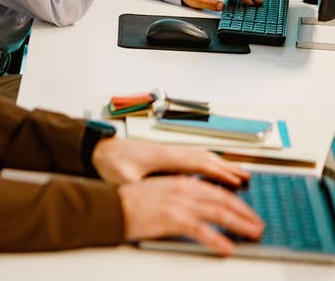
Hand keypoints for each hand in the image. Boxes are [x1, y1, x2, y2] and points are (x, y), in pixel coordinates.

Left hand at [92, 136, 249, 186]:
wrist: (96, 148)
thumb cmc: (107, 162)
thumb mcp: (123, 179)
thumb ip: (142, 187)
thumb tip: (157, 194)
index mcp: (160, 155)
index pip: (196, 163)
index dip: (218, 172)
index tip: (236, 180)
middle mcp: (166, 149)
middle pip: (203, 157)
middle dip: (226, 167)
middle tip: (247, 176)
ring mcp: (165, 149)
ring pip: (198, 154)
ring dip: (219, 163)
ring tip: (237, 172)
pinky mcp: (161, 152)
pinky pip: (191, 155)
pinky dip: (206, 161)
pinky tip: (212, 168)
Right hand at [119, 176, 263, 254]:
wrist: (109, 206)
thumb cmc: (127, 202)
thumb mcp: (157, 191)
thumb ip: (177, 194)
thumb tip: (194, 205)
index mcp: (179, 182)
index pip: (215, 190)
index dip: (235, 201)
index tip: (247, 210)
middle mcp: (182, 189)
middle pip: (222, 199)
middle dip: (244, 212)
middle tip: (257, 223)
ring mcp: (179, 203)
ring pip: (218, 212)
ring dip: (239, 224)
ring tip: (252, 233)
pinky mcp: (173, 219)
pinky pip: (202, 230)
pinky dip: (217, 239)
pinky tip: (227, 248)